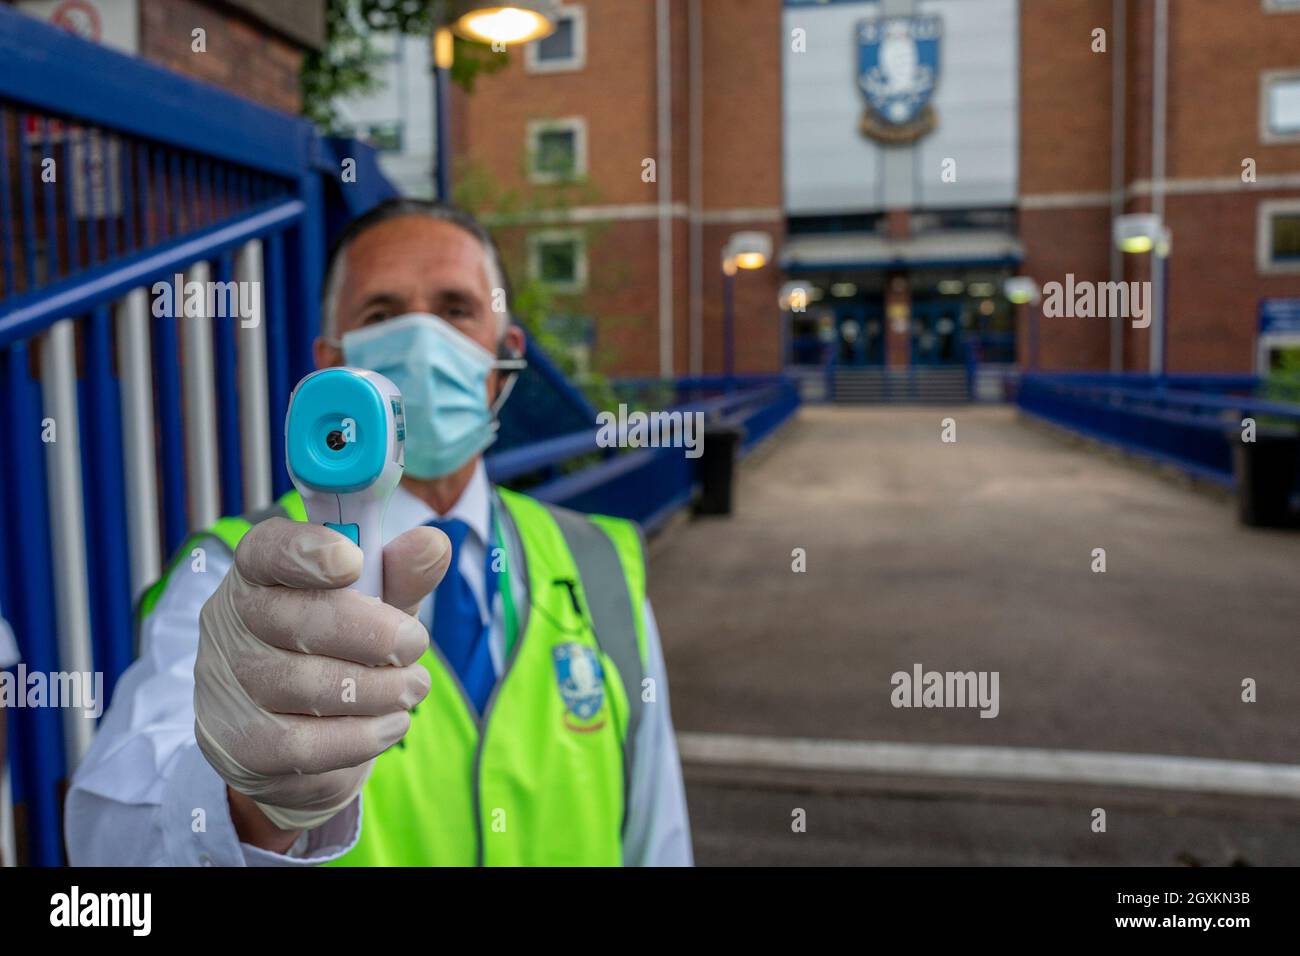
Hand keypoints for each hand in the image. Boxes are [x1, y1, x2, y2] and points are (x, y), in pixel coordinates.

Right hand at [194, 517, 449, 834]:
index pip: (266, 550)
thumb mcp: (377, 605)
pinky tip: (391, 724)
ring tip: (412, 687)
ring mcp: (227, 685)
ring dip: (377, 688)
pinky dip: (361, 736)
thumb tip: (433, 543)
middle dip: (371, 633)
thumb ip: (400, 574)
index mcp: (260, 572)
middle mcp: (230, 622)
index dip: (307, 552)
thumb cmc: (342, 650)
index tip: (354, 561)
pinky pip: (304, 744)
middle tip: (415, 643)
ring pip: (304, 684)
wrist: (304, 739)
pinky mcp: (239, 744)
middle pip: (293, 619)